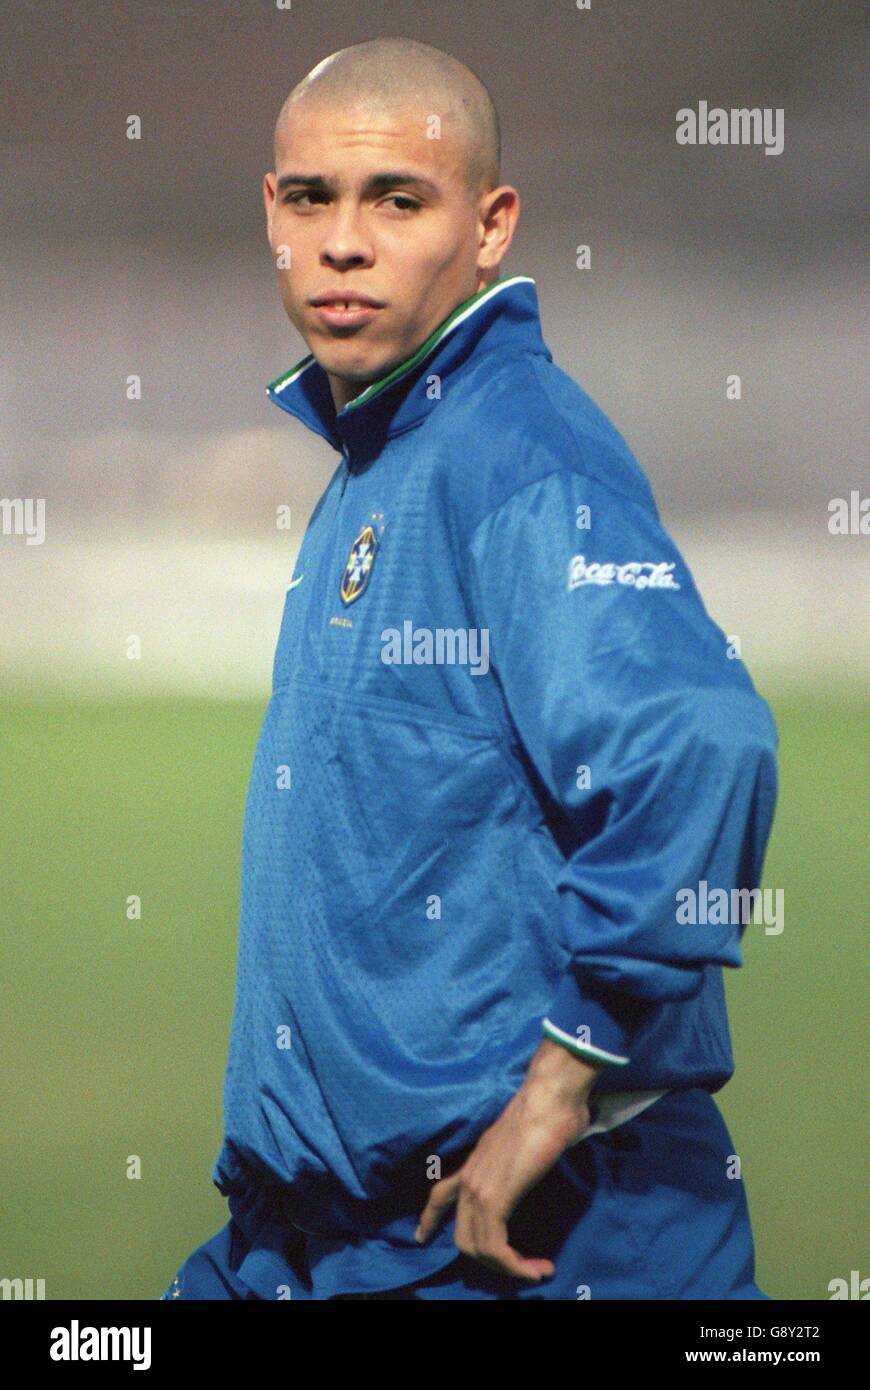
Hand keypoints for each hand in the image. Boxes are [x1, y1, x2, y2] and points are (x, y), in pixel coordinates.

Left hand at [414, 1039, 599, 1280]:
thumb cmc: (549, 1112)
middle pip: (463, 1236)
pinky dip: (517, 1266)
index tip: (420, 1237)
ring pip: (479, 1248)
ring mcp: (478, 1188)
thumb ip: (527, 1157)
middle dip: (491, 1260)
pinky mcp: (494, 1199)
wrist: (549, 1097)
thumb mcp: (529, 1142)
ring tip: (537, 1270)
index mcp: (476, 1162)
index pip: (441, 1195)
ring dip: (510, 1268)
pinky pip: (496, 1248)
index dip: (429, 1220)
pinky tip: (539, 1268)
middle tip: (522, 1266)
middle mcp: (470, 1177)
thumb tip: (541, 1164)